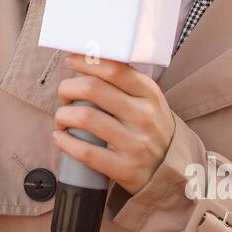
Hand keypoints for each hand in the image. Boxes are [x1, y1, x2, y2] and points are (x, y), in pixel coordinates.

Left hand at [52, 53, 175, 195]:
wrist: (171, 170)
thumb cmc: (150, 129)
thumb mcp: (149, 101)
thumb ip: (125, 83)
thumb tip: (87, 61)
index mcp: (149, 94)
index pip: (114, 69)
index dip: (86, 61)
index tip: (70, 61)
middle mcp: (144, 116)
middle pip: (93, 89)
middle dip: (68, 88)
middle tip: (64, 95)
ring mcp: (136, 143)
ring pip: (85, 118)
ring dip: (62, 115)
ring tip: (61, 118)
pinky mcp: (125, 168)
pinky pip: (86, 152)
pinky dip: (65, 142)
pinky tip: (60, 137)